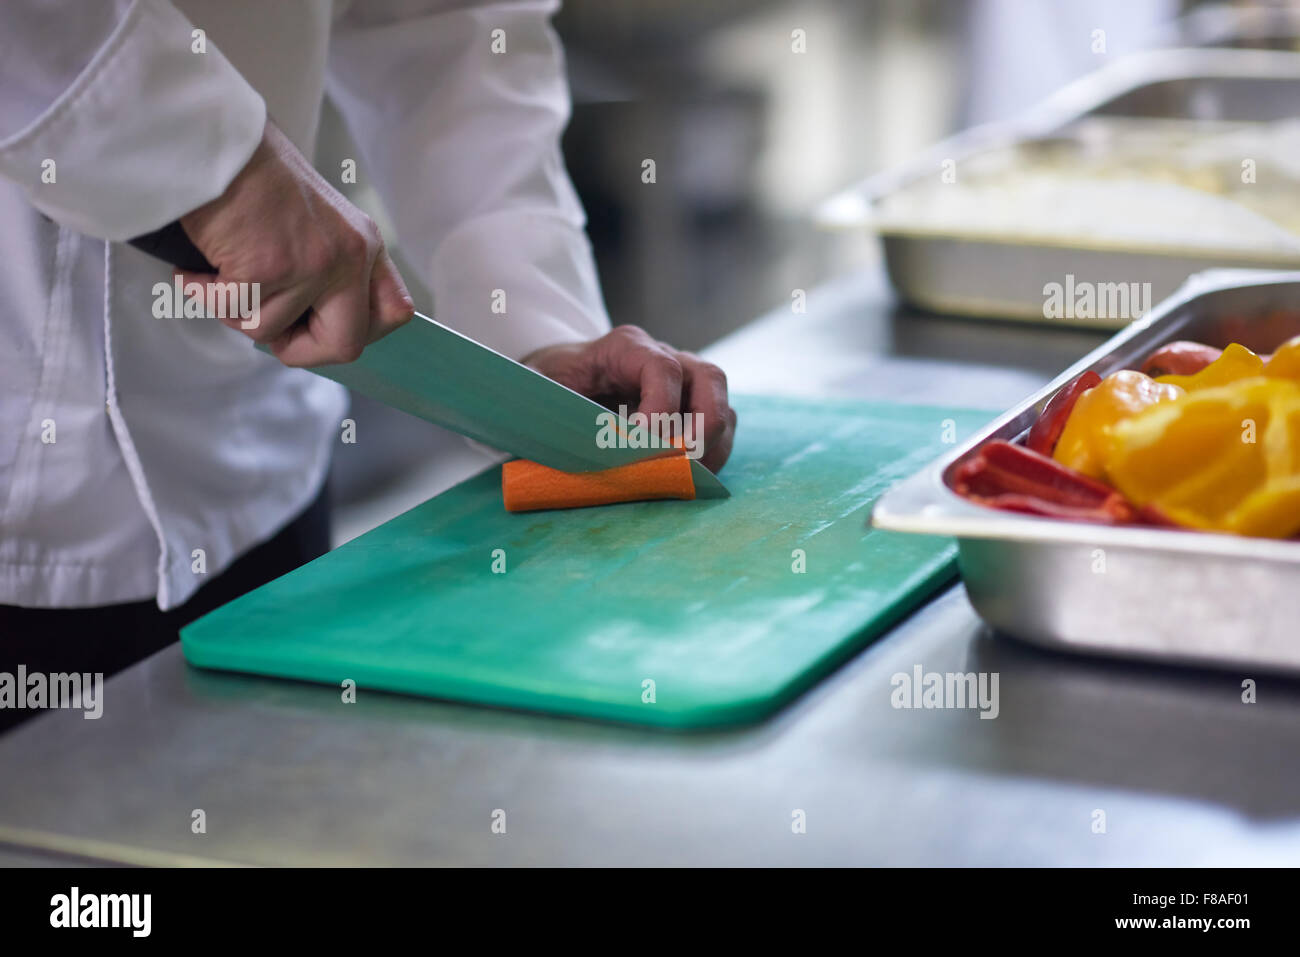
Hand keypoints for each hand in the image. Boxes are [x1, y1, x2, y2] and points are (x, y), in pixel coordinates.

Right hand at [177, 121, 414, 365]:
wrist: (212, 137)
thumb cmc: (250, 174)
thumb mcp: (315, 221)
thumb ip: (328, 268)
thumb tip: (308, 324)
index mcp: (365, 244)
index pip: (395, 313)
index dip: (355, 332)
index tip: (318, 325)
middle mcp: (350, 256)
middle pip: (346, 345)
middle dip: (298, 348)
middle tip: (262, 319)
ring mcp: (313, 264)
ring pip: (272, 330)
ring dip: (234, 310)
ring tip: (218, 272)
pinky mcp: (270, 267)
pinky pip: (232, 310)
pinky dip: (202, 294)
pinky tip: (195, 270)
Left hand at [523, 325, 736, 472]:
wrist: (562, 379)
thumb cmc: (553, 382)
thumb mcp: (540, 384)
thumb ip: (544, 397)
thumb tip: (544, 423)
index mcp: (627, 348)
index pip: (662, 368)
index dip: (661, 407)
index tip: (643, 443)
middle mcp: (666, 359)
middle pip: (710, 379)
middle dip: (706, 424)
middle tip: (686, 462)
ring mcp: (685, 385)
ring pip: (722, 407)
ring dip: (712, 447)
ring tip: (689, 479)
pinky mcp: (692, 412)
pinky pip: (718, 433)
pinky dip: (711, 458)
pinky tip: (687, 480)